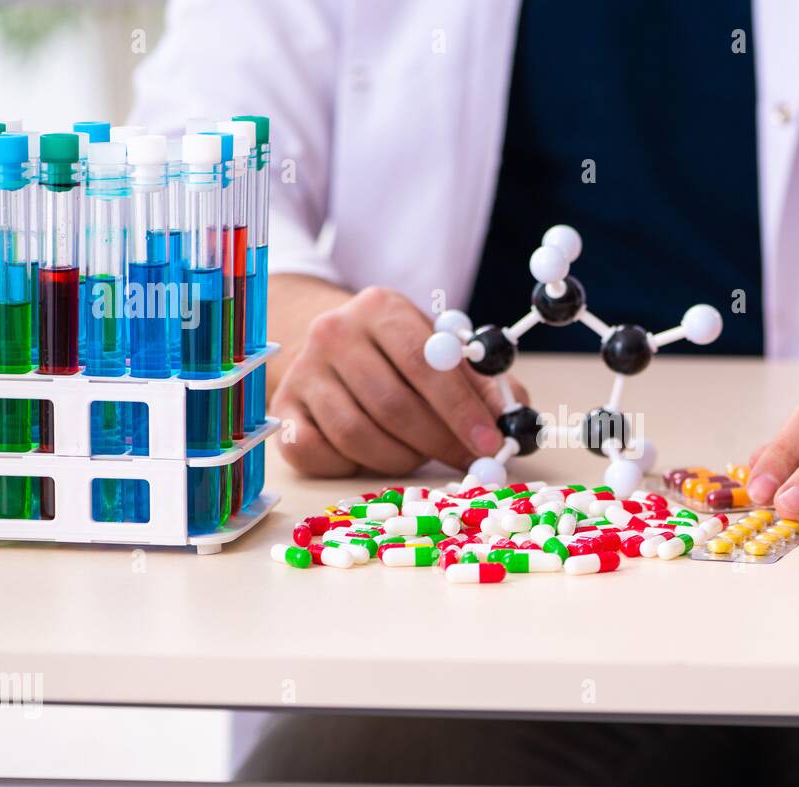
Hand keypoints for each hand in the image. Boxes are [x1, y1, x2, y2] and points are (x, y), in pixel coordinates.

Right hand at [272, 286, 523, 476]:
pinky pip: (320, 453)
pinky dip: (353, 465)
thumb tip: (516, 424)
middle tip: (468, 464)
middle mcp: (334, 333)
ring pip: (358, 436)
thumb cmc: (401, 356)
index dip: (460, 410)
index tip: (489, 444)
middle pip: (392, 405)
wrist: (331, 346)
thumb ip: (484, 385)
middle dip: (439, 443)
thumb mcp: (444, 353)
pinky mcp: (283, 409)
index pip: (425, 364)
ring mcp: (303, 372)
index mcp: (381, 308)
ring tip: (419, 453)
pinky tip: (372, 455)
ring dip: (400, 458)